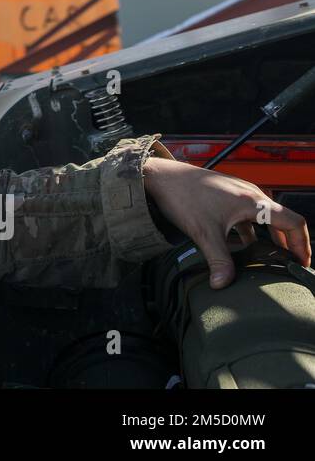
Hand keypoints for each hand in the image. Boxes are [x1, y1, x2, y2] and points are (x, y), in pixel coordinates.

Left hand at [143, 146, 311, 288]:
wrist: (160, 176)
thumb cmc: (183, 197)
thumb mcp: (204, 233)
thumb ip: (219, 260)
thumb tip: (223, 284)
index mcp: (253, 201)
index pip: (293, 222)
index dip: (302, 244)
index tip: (301, 262)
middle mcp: (250, 194)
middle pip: (282, 219)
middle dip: (288, 242)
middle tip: (289, 262)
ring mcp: (237, 192)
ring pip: (263, 216)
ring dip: (268, 236)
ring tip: (268, 255)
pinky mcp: (225, 194)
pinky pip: (247, 213)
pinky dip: (250, 229)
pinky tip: (240, 243)